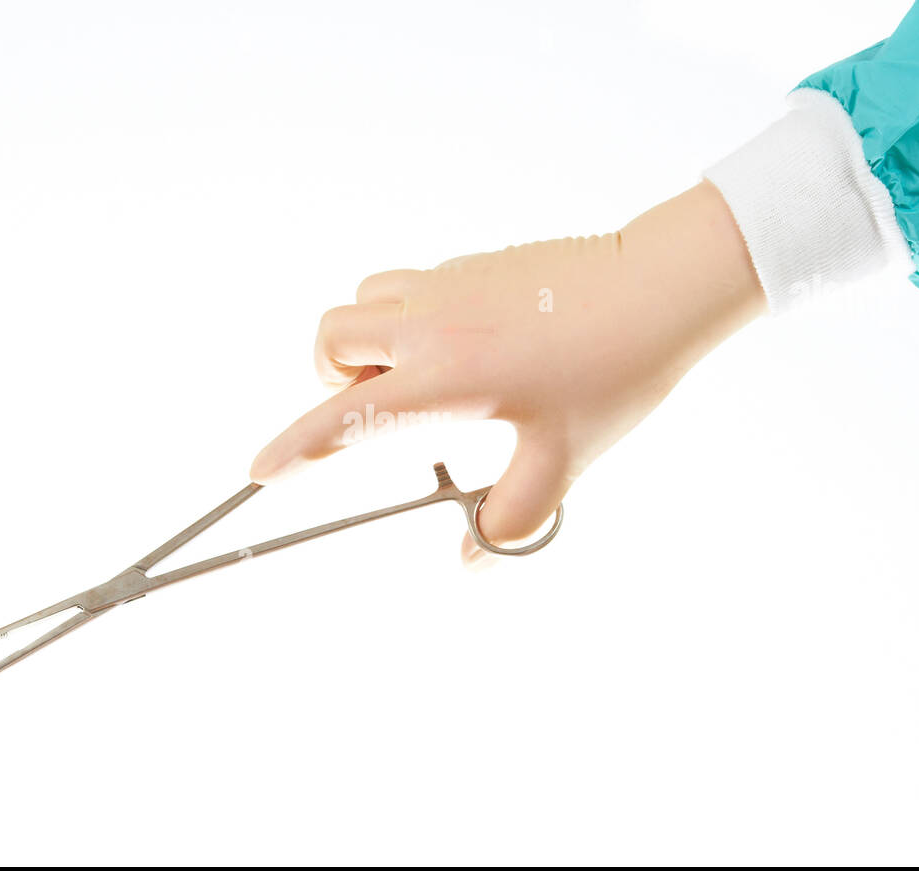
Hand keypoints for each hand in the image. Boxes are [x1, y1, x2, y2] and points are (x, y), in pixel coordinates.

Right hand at [251, 181, 765, 563]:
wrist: (658, 289)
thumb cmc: (613, 375)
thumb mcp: (563, 463)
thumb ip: (511, 519)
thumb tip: (474, 560)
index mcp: (446, 378)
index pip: (347, 418)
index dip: (296, 450)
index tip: (260, 472)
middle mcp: (431, 323)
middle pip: (329, 338)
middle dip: (331, 377)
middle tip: (384, 407)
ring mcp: (447, 284)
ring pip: (362, 301)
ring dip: (367, 340)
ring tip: (422, 374)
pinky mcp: (469, 264)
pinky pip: (407, 285)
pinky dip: (408, 316)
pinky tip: (468, 343)